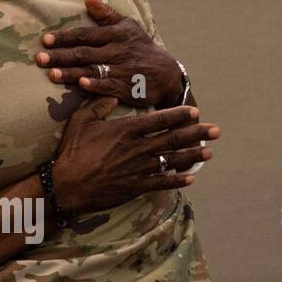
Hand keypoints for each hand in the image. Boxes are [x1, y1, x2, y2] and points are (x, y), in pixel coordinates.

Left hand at [36, 0, 181, 107]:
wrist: (166, 73)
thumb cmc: (141, 47)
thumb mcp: (128, 26)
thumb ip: (106, 14)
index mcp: (115, 34)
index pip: (85, 34)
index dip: (64, 37)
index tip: (45, 40)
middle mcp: (116, 51)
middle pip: (84, 53)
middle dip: (61, 55)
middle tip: (40, 58)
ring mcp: (120, 70)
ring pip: (92, 70)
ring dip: (71, 72)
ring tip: (51, 74)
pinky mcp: (125, 87)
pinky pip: (108, 85)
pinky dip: (95, 84)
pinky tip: (81, 84)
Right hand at [50, 99, 218, 213]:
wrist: (65, 185)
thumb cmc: (71, 151)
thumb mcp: (81, 121)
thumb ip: (99, 105)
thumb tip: (112, 94)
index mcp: (126, 130)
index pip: (160, 120)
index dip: (180, 115)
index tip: (195, 111)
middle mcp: (137, 149)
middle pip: (174, 139)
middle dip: (197, 133)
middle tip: (216, 130)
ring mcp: (138, 169)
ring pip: (172, 160)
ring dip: (193, 155)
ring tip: (209, 152)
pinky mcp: (135, 187)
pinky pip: (161, 182)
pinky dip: (177, 180)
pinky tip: (191, 178)